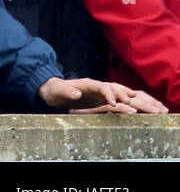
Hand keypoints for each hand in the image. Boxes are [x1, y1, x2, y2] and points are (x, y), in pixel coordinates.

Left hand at [39, 77, 168, 113]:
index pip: (101, 87)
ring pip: (117, 92)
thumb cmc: (54, 90)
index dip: (108, 94)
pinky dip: (124, 103)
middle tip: (131, 104)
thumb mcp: (57, 90)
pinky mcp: (101, 99)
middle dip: (122, 95)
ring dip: (126, 97)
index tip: (113, 103)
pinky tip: (134, 108)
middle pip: (113, 88)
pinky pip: (115, 100)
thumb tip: (75, 94)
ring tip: (137, 105)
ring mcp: (100, 93)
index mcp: (87, 84)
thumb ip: (66, 91)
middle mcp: (96, 87)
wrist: (54, 91)